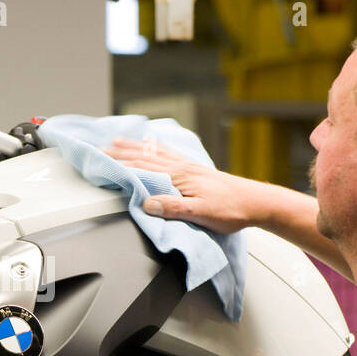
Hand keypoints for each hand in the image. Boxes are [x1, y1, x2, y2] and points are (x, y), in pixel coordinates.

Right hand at [102, 137, 260, 234]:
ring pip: (154, 154)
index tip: (100, 162)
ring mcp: (188, 167)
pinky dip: (154, 148)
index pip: (142, 170)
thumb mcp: (200, 214)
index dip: (119, 166)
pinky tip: (152, 145)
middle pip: (144, 158)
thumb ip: (172, 208)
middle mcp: (182, 168)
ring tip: (117, 141)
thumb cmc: (231, 210)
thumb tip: (146, 203)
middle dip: (119, 153)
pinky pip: (168, 154)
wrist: (257, 202)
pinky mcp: (195, 170)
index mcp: (179, 178)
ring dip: (133, 148)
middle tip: (99, 150)